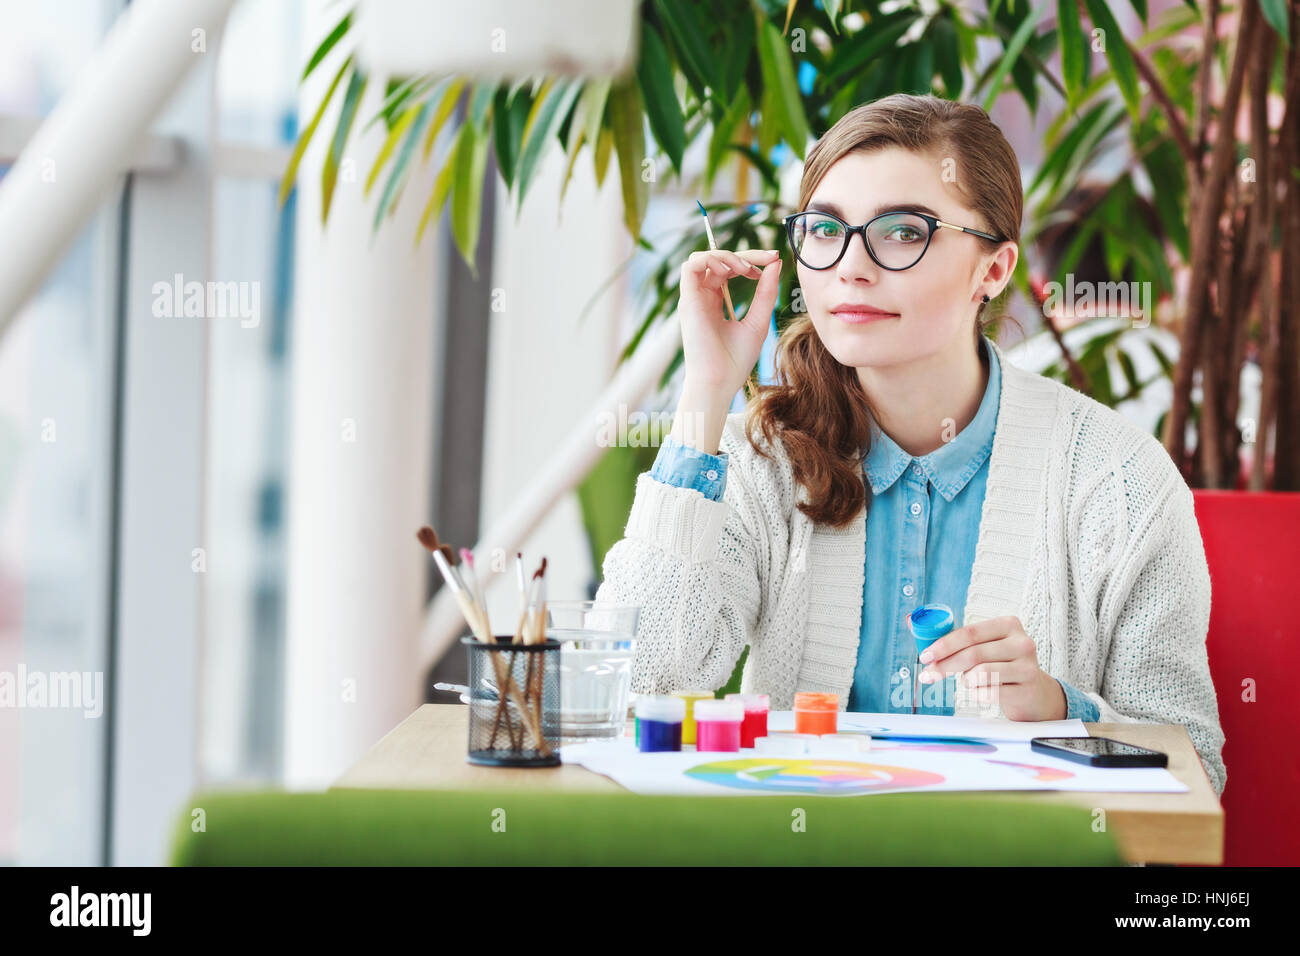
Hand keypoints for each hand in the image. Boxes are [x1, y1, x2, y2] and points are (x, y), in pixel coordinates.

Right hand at [678, 248, 781, 395]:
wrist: (719, 382)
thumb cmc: (735, 360)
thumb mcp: (759, 320)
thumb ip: (766, 292)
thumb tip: (775, 263)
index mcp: (714, 302)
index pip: (728, 270)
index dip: (750, 260)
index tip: (773, 260)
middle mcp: (701, 297)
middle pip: (718, 260)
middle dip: (746, 254)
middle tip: (768, 258)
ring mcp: (693, 298)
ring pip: (702, 257)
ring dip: (727, 255)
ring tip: (748, 269)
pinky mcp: (687, 300)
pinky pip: (692, 266)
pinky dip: (712, 259)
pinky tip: (733, 269)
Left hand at [916, 615, 1065, 720]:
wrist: (1034, 693)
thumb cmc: (1001, 665)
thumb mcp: (985, 646)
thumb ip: (953, 637)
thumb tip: (910, 621)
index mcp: (1008, 624)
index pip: (970, 632)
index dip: (944, 644)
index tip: (925, 655)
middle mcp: (1022, 642)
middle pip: (972, 654)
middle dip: (945, 666)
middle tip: (928, 674)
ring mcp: (1028, 665)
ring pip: (980, 674)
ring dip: (966, 681)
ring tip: (969, 681)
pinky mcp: (1028, 687)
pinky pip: (989, 693)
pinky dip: (977, 694)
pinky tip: (983, 692)